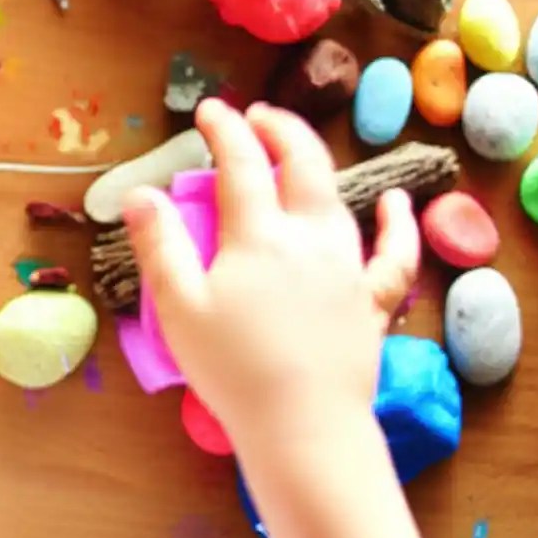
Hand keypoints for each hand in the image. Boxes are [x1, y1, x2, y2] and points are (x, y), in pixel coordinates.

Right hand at [123, 100, 418, 442]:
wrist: (304, 427)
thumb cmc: (233, 369)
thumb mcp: (179, 307)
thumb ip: (159, 245)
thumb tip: (140, 193)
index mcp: (258, 236)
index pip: (241, 164)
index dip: (224, 129)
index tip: (208, 110)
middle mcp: (310, 238)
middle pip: (301, 164)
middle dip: (278, 129)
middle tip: (257, 115)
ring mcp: (348, 267)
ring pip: (338, 198)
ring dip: (317, 164)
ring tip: (297, 148)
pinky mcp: (373, 301)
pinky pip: (393, 254)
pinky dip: (397, 223)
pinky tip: (397, 203)